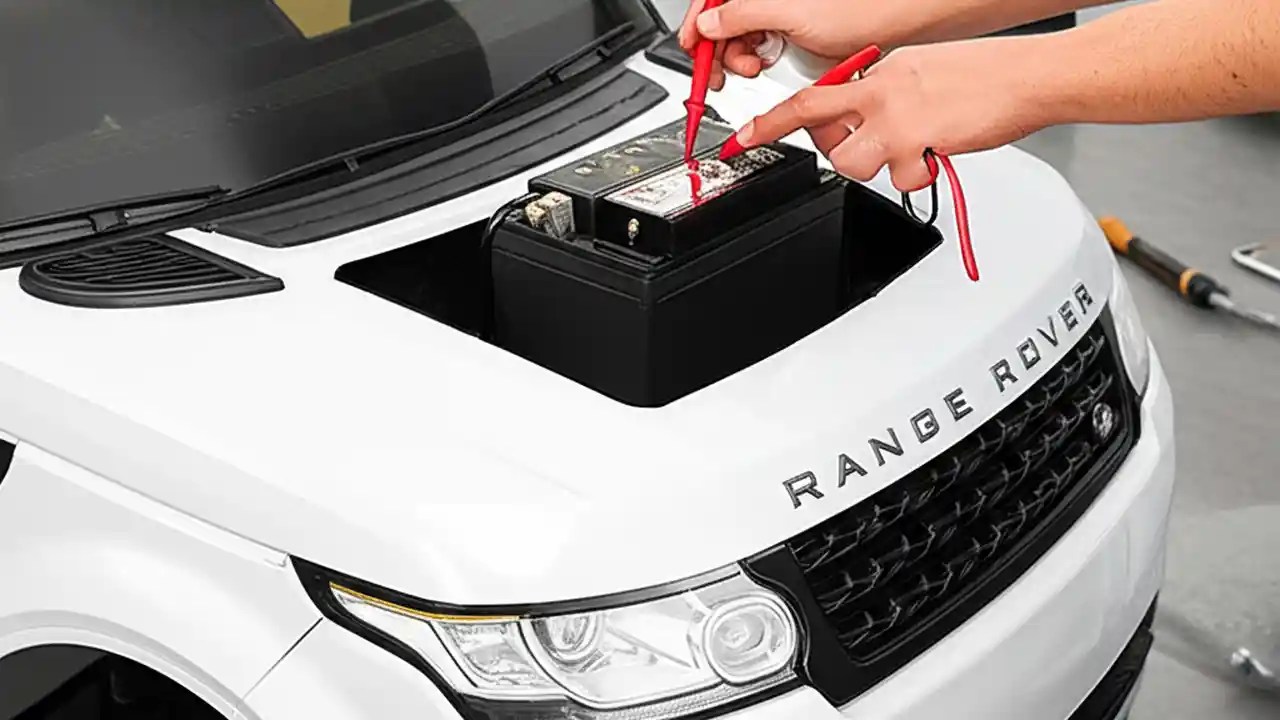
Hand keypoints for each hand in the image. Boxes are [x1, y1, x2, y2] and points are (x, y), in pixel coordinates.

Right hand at [677, 0, 879, 89]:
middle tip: (725, 71)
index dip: (694, 24)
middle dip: (718, 47)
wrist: (894, 22)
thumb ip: (741, 16)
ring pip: (737, 35)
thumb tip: (706, 24)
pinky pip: (756, 45)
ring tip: (753, 67)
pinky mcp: (786, 29)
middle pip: (720, 19)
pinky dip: (754, 59)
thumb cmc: (857, 8)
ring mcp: (776, 11)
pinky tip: (763, 63)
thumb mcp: (788, 13)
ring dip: (737, 57)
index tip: (692, 49)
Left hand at [732, 40, 1047, 190]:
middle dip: (834, 150)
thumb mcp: (919, 68)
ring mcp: (899, 124)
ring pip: (854, 165)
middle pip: (824, 138)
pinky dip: (919, 175)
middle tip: (864, 144)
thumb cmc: (984, 72)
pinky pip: (901, 180)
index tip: (743, 138)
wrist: (1026, 77)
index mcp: (878, 73)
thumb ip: (884, 89)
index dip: (771, 122)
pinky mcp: (921, 149)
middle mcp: (881, 96)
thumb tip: (863, 108)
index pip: (810, 98)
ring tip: (908, 150)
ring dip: (877, 166)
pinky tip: (938, 156)